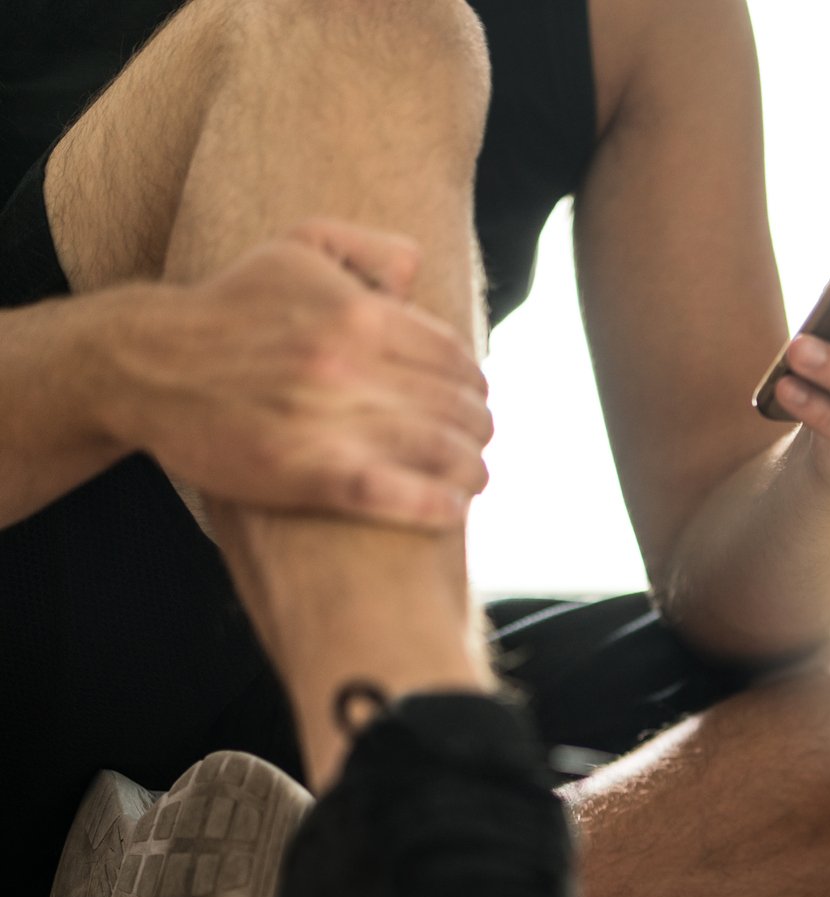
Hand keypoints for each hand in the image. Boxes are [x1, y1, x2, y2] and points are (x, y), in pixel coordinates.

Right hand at [110, 218, 491, 529]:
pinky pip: (394, 495)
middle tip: (479, 441)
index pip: (452, 357)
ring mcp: (327, 422)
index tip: (475, 399)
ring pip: (436, 451)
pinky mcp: (305, 473)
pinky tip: (452, 508)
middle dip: (478, 427)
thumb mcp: (293, 251)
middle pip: (453, 407)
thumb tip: (418, 267)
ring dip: (469, 468)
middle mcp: (347, 365)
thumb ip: (364, 249)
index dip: (474, 383)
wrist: (144, 364)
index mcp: (358, 313)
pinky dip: (435, 504)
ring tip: (473, 477)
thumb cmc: (228, 308)